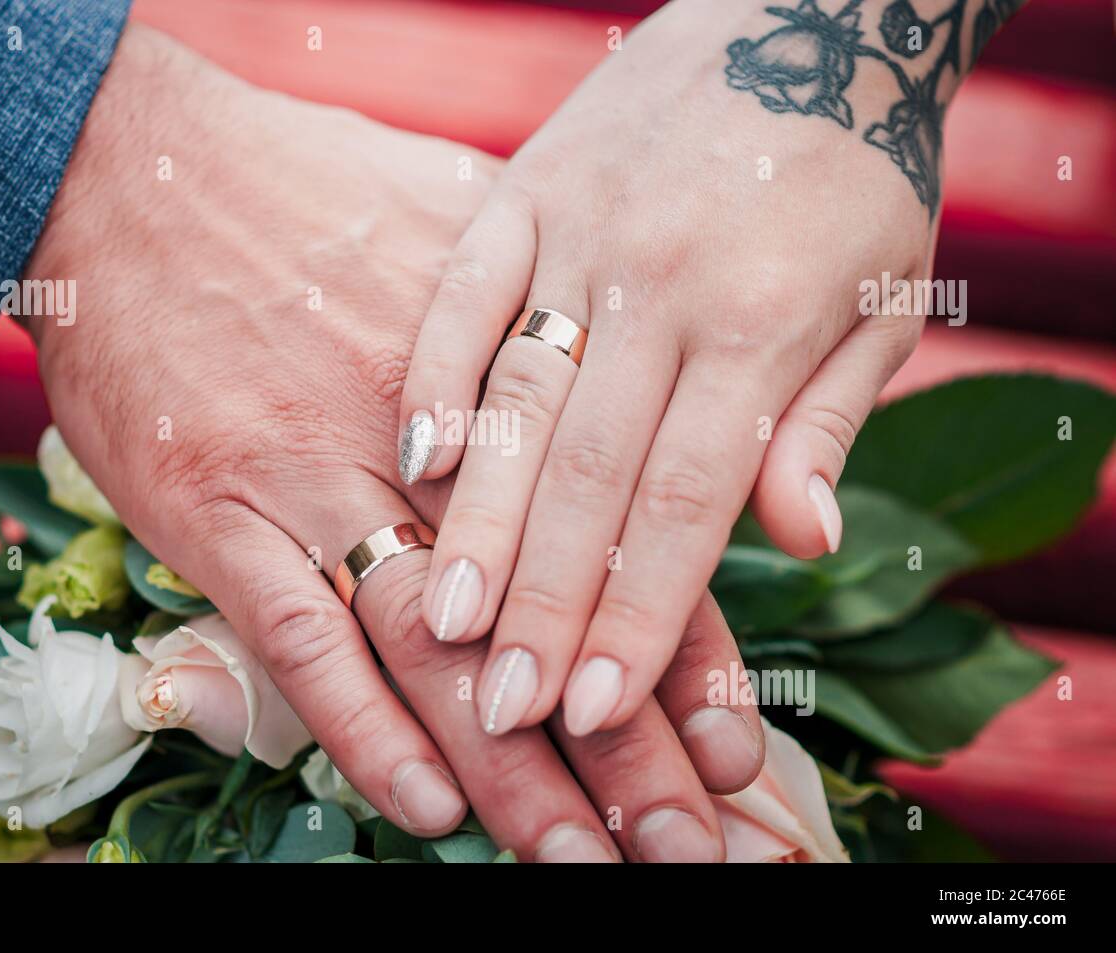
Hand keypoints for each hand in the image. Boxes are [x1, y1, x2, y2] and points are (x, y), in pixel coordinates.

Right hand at [25, 24, 760, 859]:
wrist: (137, 171)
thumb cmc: (310, 192)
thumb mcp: (473, 221)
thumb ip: (555, 315)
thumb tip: (642, 380)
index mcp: (510, 365)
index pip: (620, 532)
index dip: (683, 648)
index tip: (736, 751)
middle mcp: (429, 433)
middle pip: (544, 610)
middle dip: (621, 747)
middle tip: (686, 849)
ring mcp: (318, 471)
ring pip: (435, 643)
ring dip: (510, 767)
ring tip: (577, 860)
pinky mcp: (215, 502)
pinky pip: (296, 633)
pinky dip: (359, 726)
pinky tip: (422, 806)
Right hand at [399, 0, 958, 736]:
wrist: (800, 5)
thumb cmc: (847, 168)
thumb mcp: (882, 290)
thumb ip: (828, 419)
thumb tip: (805, 540)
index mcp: (758, 315)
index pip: (686, 498)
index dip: (641, 611)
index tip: (597, 706)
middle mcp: (655, 281)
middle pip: (588, 470)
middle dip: (546, 600)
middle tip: (509, 706)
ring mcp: (573, 232)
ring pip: (513, 397)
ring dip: (478, 520)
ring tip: (448, 623)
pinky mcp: (513, 191)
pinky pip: (460, 290)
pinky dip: (435, 375)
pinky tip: (414, 461)